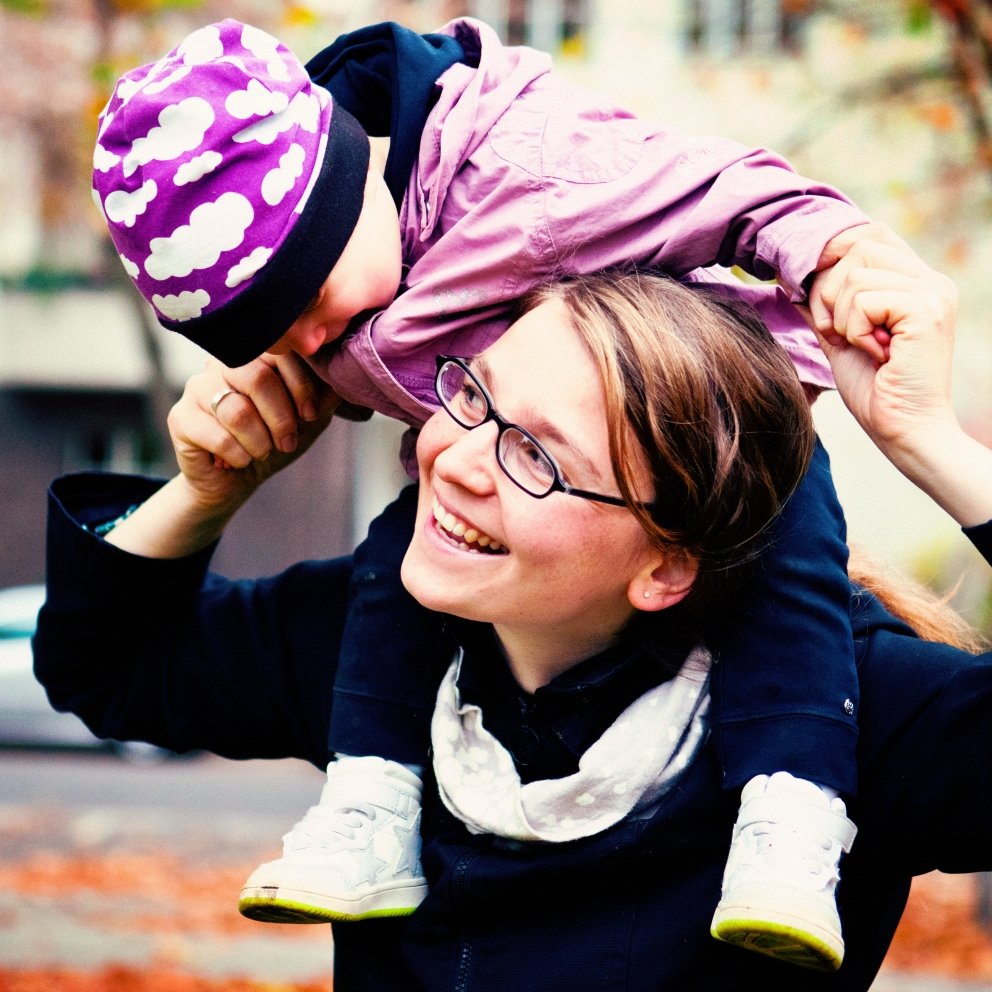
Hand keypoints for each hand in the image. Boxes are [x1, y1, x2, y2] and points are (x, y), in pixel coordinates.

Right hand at [168, 352, 340, 514]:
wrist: (238, 479)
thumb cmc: (274, 441)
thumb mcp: (308, 419)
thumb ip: (326, 394)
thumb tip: (347, 372)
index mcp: (252, 355)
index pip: (277, 351)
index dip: (300, 384)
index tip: (310, 414)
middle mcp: (220, 364)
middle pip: (256, 377)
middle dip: (281, 418)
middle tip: (288, 441)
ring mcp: (196, 388)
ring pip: (236, 410)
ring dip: (260, 441)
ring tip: (263, 452)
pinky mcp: (180, 418)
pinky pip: (216, 435)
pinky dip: (238, 455)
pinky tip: (240, 461)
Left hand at [811, 248, 957, 458]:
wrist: (902, 430)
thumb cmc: (875, 392)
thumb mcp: (840, 339)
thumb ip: (824, 307)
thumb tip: (789, 278)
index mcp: (915, 282)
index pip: (870, 236)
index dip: (834, 256)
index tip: (815, 294)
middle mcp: (930, 280)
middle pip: (857, 247)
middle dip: (831, 293)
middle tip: (843, 333)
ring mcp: (932, 292)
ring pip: (854, 275)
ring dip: (842, 319)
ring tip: (865, 347)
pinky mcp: (926, 309)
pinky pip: (863, 299)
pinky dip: (855, 331)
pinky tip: (877, 353)